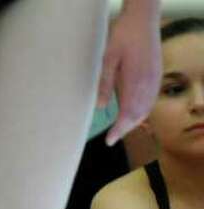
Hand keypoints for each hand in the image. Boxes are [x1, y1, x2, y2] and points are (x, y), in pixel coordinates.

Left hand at [97, 2, 160, 146]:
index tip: (110, 140)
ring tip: (121, 129)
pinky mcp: (156, 74)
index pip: (128, 113)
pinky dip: (143, 110)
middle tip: (113, 138)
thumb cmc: (122, 37)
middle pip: (139, 114)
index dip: (119, 129)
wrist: (142, 20)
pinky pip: (151, 98)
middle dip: (126, 128)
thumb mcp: (107, 58)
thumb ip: (105, 83)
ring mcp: (155, 78)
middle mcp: (148, 82)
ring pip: (147, 107)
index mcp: (135, 81)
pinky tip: (135, 113)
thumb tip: (99, 107)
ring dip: (135, 120)